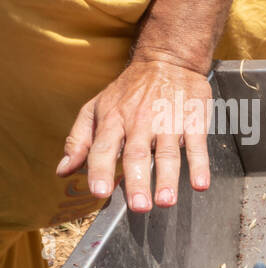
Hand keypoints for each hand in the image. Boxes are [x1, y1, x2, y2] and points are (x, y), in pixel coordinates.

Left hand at [58, 56, 211, 211]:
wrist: (167, 61)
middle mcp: (139, 122)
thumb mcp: (97, 107)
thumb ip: (79, 140)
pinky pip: (197, 145)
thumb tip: (63, 170)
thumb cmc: (130, 89)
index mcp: (113, 119)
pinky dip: (200, 165)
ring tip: (166, 200)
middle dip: (137, 181)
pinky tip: (200, 184)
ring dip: (168, 178)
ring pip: (167, 153)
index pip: (102, 148)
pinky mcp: (193, 120)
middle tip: (138, 206)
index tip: (99, 192)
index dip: (99, 170)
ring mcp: (168, 122)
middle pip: (136, 154)